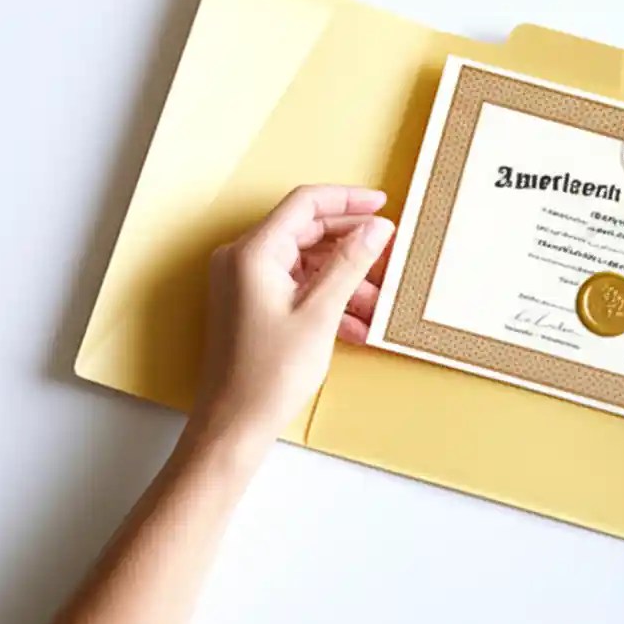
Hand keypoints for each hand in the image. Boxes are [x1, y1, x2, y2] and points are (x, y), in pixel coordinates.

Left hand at [192, 185, 394, 444]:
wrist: (235, 423)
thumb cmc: (268, 374)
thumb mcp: (320, 313)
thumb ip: (350, 263)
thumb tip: (377, 228)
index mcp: (254, 253)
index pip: (305, 204)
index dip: (347, 201)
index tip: (382, 205)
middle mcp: (244, 260)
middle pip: (307, 232)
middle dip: (351, 244)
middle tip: (389, 253)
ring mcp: (245, 283)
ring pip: (306, 262)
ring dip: (344, 277)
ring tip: (379, 299)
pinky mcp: (252, 304)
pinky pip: (297, 286)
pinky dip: (327, 297)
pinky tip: (357, 323)